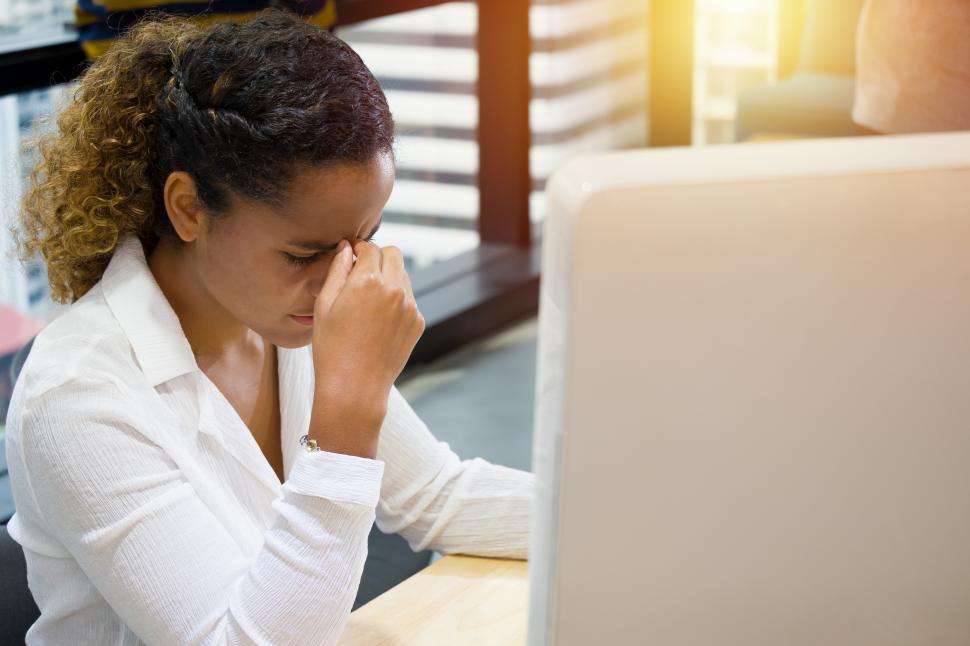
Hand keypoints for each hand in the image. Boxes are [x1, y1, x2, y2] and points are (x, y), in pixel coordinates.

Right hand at [307, 238, 424, 457]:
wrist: (354, 388)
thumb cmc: (332, 348)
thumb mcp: (324, 305)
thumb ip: (337, 270)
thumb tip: (346, 248)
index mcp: (368, 281)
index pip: (370, 248)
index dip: (358, 250)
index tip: (351, 258)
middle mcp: (394, 289)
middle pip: (394, 254)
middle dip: (378, 257)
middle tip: (362, 273)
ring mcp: (410, 307)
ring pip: (403, 276)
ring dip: (389, 278)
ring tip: (368, 302)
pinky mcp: (417, 323)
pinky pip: (408, 299)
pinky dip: (396, 301)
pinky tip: (378, 322)